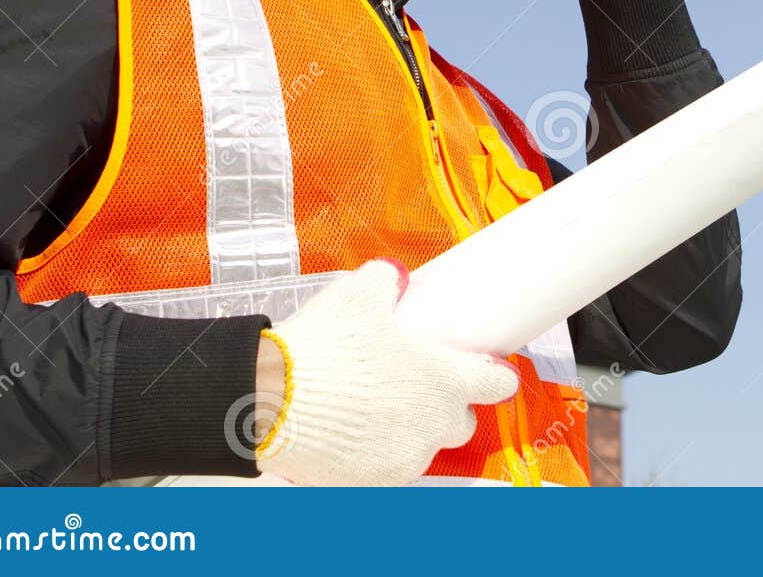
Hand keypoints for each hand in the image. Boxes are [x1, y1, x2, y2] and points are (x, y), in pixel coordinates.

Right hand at [254, 260, 517, 486]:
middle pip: (460, 422)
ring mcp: (402, 460)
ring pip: (420, 448)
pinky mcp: (368, 485)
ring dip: (408, 432)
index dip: (494, 376)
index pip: (497, 385)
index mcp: (443, 380)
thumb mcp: (358, 294)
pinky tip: (349, 433)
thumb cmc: (319, 350)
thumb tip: (392, 277)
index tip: (490, 373)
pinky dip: (372, 456)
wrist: (266, 401)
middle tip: (415, 387)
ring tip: (372, 409)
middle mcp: (431, 426)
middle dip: (444, 407)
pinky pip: (384, 470)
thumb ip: (386, 282)